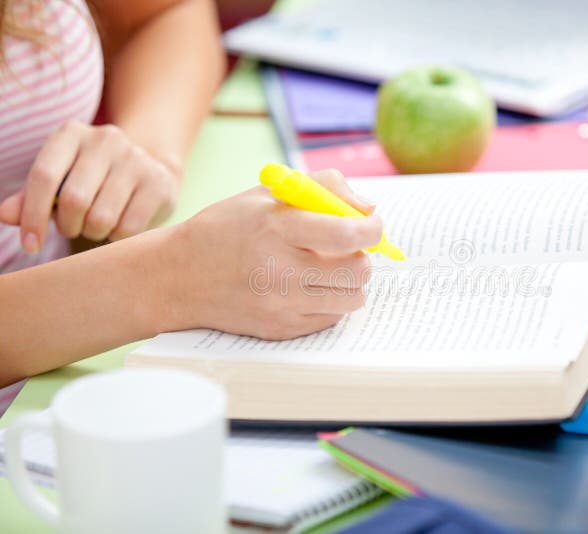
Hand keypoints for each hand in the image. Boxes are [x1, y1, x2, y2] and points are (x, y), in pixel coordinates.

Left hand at [0, 121, 180, 251]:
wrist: (152, 167)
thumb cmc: (94, 179)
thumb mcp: (62, 180)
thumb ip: (31, 198)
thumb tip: (4, 215)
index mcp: (71, 134)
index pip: (44, 176)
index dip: (32, 215)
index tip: (30, 245)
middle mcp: (106, 139)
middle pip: (74, 200)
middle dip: (69, 226)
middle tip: (74, 228)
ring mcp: (137, 159)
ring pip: (102, 217)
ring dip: (94, 232)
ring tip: (97, 225)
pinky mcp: (159, 183)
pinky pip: (129, 227)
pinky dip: (118, 237)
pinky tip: (120, 226)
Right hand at [169, 169, 381, 339]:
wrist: (178, 277)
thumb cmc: (226, 229)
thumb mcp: (267, 194)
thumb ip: (322, 188)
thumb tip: (367, 207)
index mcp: (277, 228)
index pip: (346, 233)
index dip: (372, 229)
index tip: (373, 225)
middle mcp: (280, 270)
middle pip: (357, 270)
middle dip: (363, 256)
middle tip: (349, 248)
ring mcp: (281, 305)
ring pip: (351, 298)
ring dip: (351, 281)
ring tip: (330, 269)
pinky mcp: (280, 329)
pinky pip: (331, 317)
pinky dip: (331, 301)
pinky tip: (309, 288)